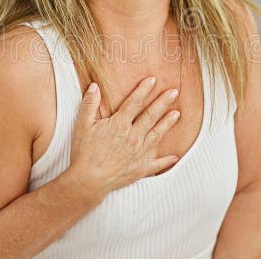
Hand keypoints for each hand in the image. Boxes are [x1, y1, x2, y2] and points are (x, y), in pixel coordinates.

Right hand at [67, 76, 180, 197]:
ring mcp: (139, 153)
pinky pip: (157, 164)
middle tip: (174, 92)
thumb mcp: (82, 125)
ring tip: (177, 114)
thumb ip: (90, 104)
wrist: (88, 180)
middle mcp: (133, 136)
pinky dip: (166, 160)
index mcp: (119, 124)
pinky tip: (175, 156)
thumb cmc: (84, 152)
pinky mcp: (140, 169)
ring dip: (168, 123)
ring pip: (157, 134)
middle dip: (163, 102)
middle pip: (151, 116)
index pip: (134, 102)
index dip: (144, 90)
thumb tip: (95, 86)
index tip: (153, 80)